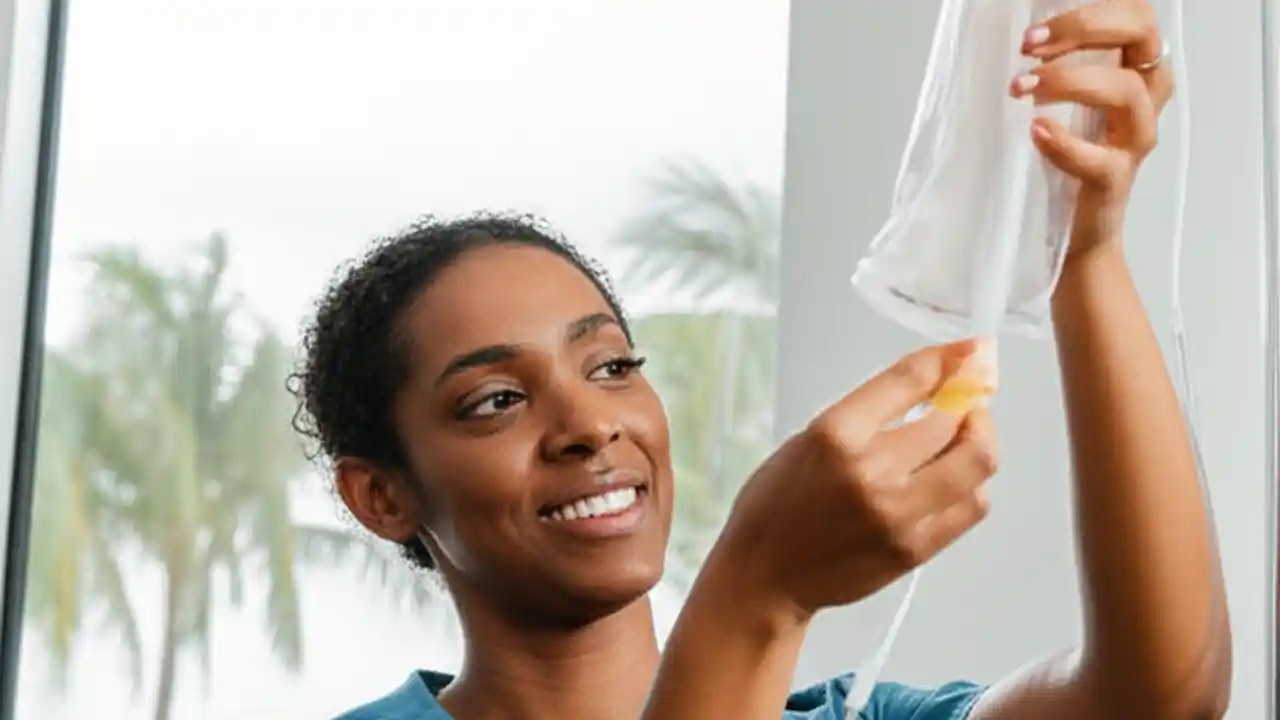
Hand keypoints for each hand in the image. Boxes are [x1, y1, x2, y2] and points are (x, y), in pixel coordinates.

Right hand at [706, 340, 998, 624]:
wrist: (764, 575)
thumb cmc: (777, 504)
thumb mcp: (808, 440)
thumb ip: (868, 414)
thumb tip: (932, 384)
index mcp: (835, 434)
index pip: (909, 381)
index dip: (950, 360)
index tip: (971, 350)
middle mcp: (871, 471)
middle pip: (954, 420)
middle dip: (969, 404)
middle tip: (965, 404)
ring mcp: (897, 514)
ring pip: (977, 463)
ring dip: (979, 442)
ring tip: (964, 441)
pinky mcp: (915, 549)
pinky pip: (972, 507)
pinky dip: (972, 486)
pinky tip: (954, 481)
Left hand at [1011, 0, 1173, 256]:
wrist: (1080, 231)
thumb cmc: (1067, 156)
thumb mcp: (1063, 99)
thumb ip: (1053, 62)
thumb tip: (1013, 29)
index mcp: (1135, 68)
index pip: (1135, 13)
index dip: (1096, 5)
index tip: (1037, 21)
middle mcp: (1145, 96)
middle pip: (1141, 34)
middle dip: (1083, 27)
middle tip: (1027, 45)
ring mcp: (1133, 140)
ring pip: (1126, 91)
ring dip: (1069, 80)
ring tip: (1021, 88)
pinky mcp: (1114, 181)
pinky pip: (1100, 160)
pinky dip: (1066, 143)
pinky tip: (1037, 132)